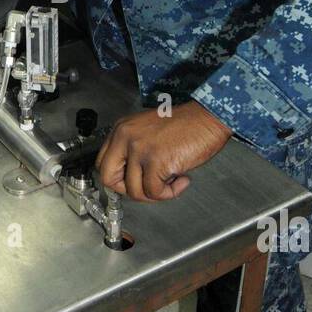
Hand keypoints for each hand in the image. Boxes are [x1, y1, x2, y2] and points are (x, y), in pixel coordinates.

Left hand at [96, 100, 231, 201]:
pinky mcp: (156, 161)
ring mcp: (140, 149)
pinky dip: (170, 193)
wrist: (208, 118)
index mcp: (122, 129)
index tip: (134, 182)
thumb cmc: (185, 125)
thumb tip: (128, 178)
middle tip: (148, 188)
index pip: (103, 163)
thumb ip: (133, 150)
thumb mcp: (148, 131)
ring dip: (155, 193)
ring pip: (134, 190)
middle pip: (108, 178)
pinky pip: (154, 192)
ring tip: (172, 181)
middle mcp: (126, 137)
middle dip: (128, 190)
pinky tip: (182, 180)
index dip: (118, 179)